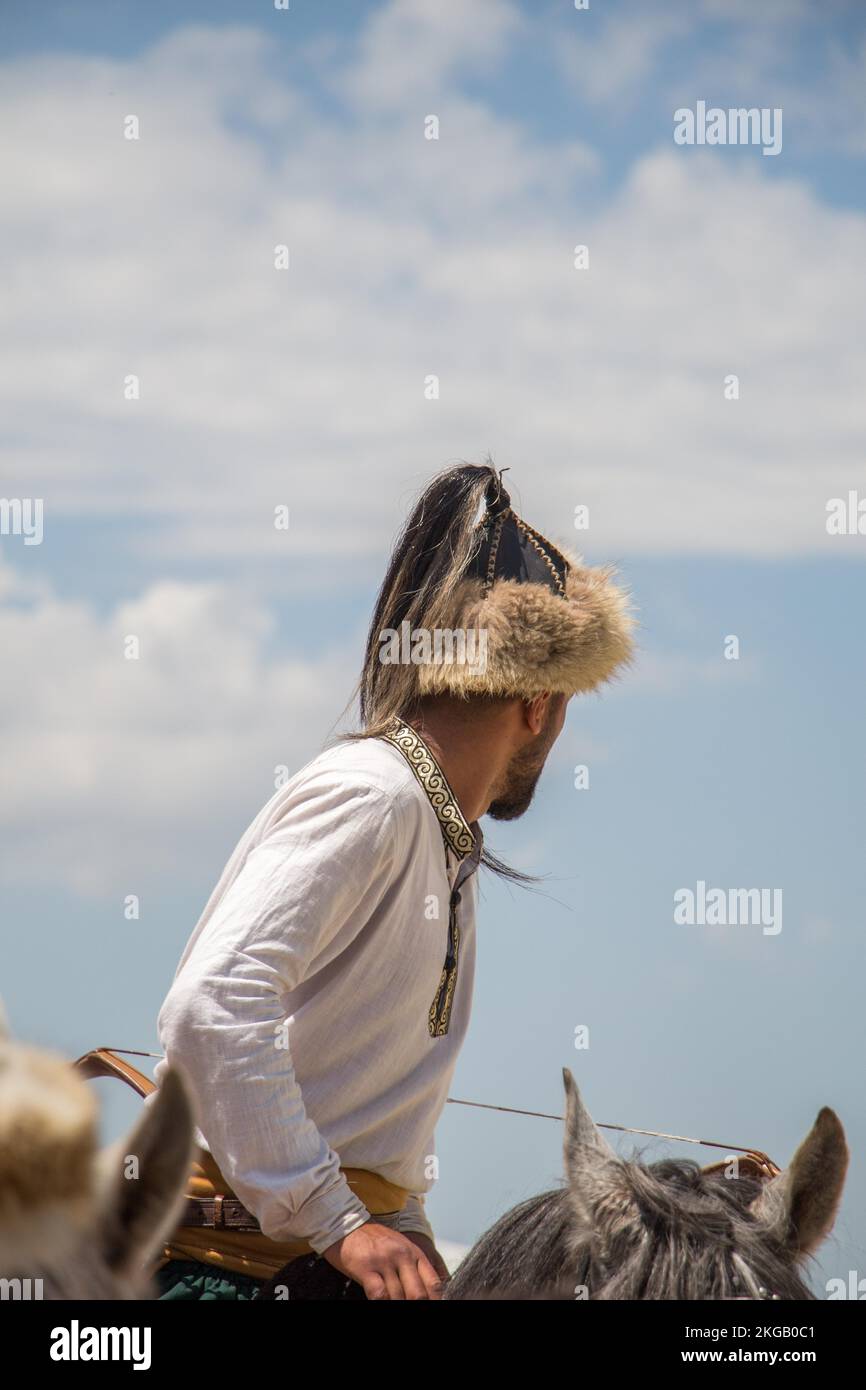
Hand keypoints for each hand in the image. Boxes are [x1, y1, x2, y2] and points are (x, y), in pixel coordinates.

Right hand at [322, 1221, 444, 1299]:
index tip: (432, 1306)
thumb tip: (425, 1294)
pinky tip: (380, 1302)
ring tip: (394, 1305)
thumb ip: (413, 1268)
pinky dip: (382, 1302)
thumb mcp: (400, 1248)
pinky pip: (379, 1294)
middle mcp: (402, 1256)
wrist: (347, 1225)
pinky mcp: (366, 1268)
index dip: (436, 1301)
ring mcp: (384, 1261)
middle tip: (412, 1312)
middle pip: (418, 1294)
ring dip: (397, 1305)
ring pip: (398, 1297)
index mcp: (414, 1253)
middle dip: (416, 1306)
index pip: (433, 1284)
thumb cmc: (374, 1240)